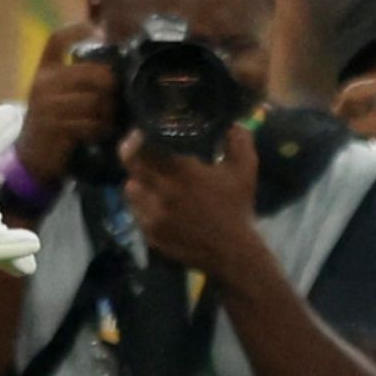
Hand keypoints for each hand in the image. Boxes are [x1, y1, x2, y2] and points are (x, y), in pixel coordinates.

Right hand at [16, 22, 114, 186]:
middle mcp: (44, 84)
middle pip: (89, 72)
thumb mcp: (56, 95)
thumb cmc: (50, 121)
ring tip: (111, 118)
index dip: (77, 30)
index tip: (98, 29)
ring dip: (108, 111)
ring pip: (93, 100)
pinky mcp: (55, 127)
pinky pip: (89, 123)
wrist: (31, 154)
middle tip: (117, 95)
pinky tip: (101, 131)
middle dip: (109, 84)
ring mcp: (48, 106)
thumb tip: (114, 71)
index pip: (56, 40)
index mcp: (44, 71)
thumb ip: (76, 80)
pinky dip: (100, 128)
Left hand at [122, 124, 264, 278]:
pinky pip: (135, 211)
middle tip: (138, 148)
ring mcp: (152, 216)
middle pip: (132, 166)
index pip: (144, 149)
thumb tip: (232, 122)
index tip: (142, 132)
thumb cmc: (236, 207)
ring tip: (147, 176)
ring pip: (130, 188)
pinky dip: (141, 202)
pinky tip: (153, 199)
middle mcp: (162, 193)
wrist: (231, 253)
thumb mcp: (245, 170)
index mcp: (182, 174)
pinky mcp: (149, 234)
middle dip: (132, 154)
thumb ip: (239, 141)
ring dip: (136, 179)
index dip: (138, 138)